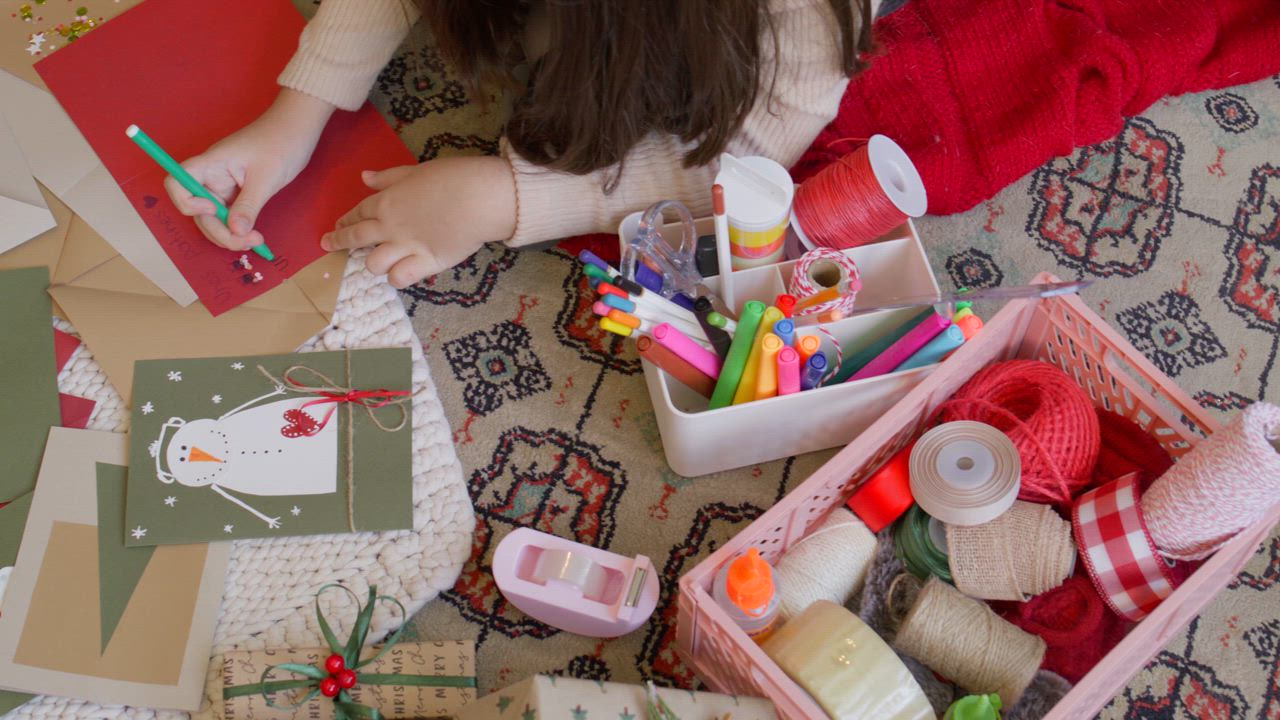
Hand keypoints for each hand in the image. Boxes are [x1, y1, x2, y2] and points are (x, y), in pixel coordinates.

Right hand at [164, 89, 334, 250]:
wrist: (297, 128)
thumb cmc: (281, 142)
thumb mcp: (266, 177)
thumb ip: (248, 205)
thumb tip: (235, 231)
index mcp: (211, 164)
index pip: (177, 183)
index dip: (187, 203)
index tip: (213, 210)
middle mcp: (211, 176)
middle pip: (198, 211)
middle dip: (219, 231)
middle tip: (250, 242)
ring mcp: (223, 186)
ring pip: (213, 218)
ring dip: (229, 235)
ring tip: (256, 241)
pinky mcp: (236, 193)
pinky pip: (228, 216)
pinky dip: (237, 229)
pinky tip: (253, 237)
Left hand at [322, 156, 516, 287]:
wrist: (480, 198)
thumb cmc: (453, 178)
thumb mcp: (416, 171)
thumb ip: (388, 178)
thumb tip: (364, 177)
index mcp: (387, 201)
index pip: (357, 213)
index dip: (345, 220)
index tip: (336, 225)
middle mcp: (390, 226)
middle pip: (355, 238)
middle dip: (338, 242)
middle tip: (327, 245)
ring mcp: (406, 247)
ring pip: (373, 263)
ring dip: (372, 262)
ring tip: (376, 262)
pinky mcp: (425, 263)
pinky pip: (399, 277)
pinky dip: (396, 277)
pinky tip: (400, 273)